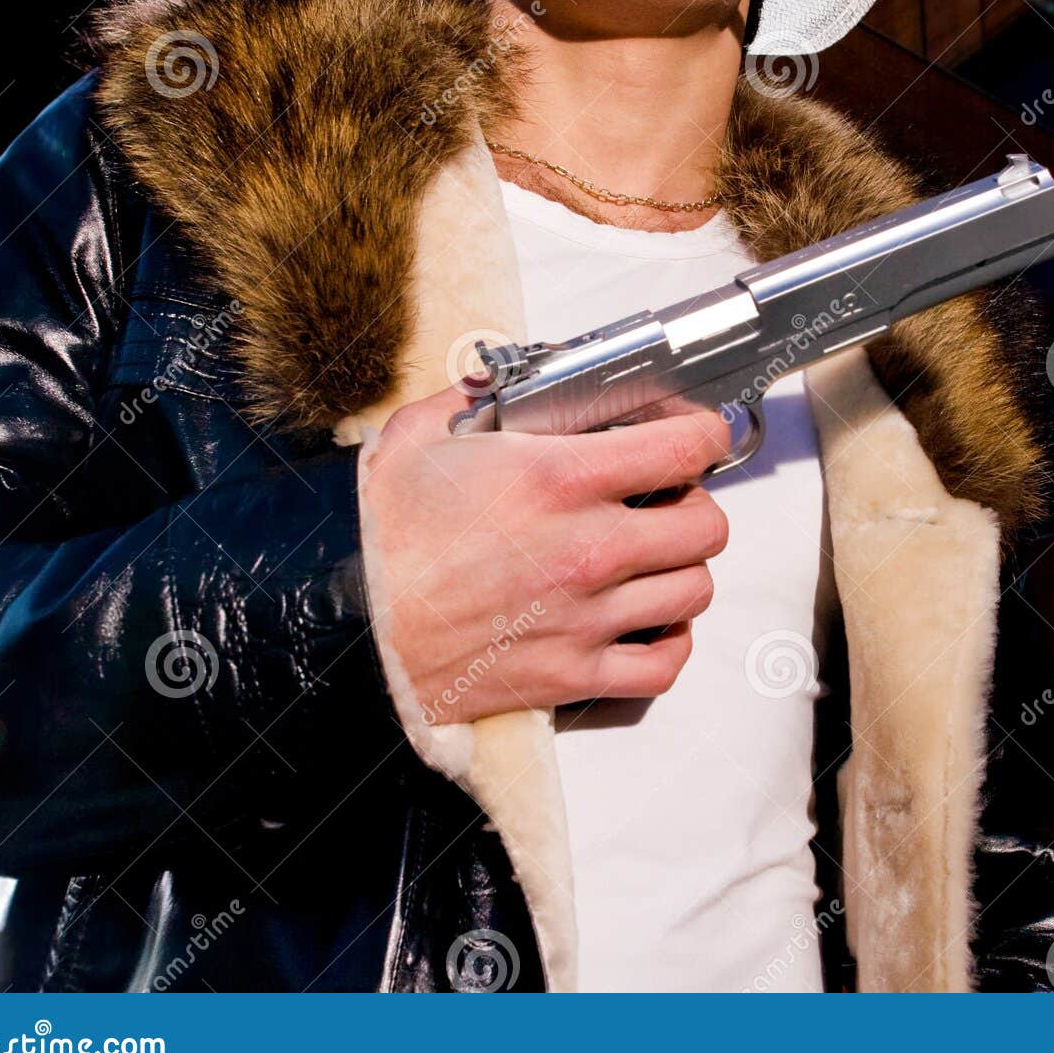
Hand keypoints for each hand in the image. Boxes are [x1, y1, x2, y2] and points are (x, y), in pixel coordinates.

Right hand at [358, 383, 730, 724]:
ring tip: (655, 556)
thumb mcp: (419, 435)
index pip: (684, 446)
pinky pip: (665, 665)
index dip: (701, 431)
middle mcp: (589, 548)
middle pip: (707, 524)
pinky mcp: (575, 674)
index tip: (691, 432)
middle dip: (695, 503)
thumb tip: (509, 378)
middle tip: (667, 498)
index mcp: (560, 479)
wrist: (346, 631)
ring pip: (695, 590)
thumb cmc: (383, 537)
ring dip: (684, 568)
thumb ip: (476, 395)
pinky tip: (650, 619)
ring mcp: (587, 616)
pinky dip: (671, 642)